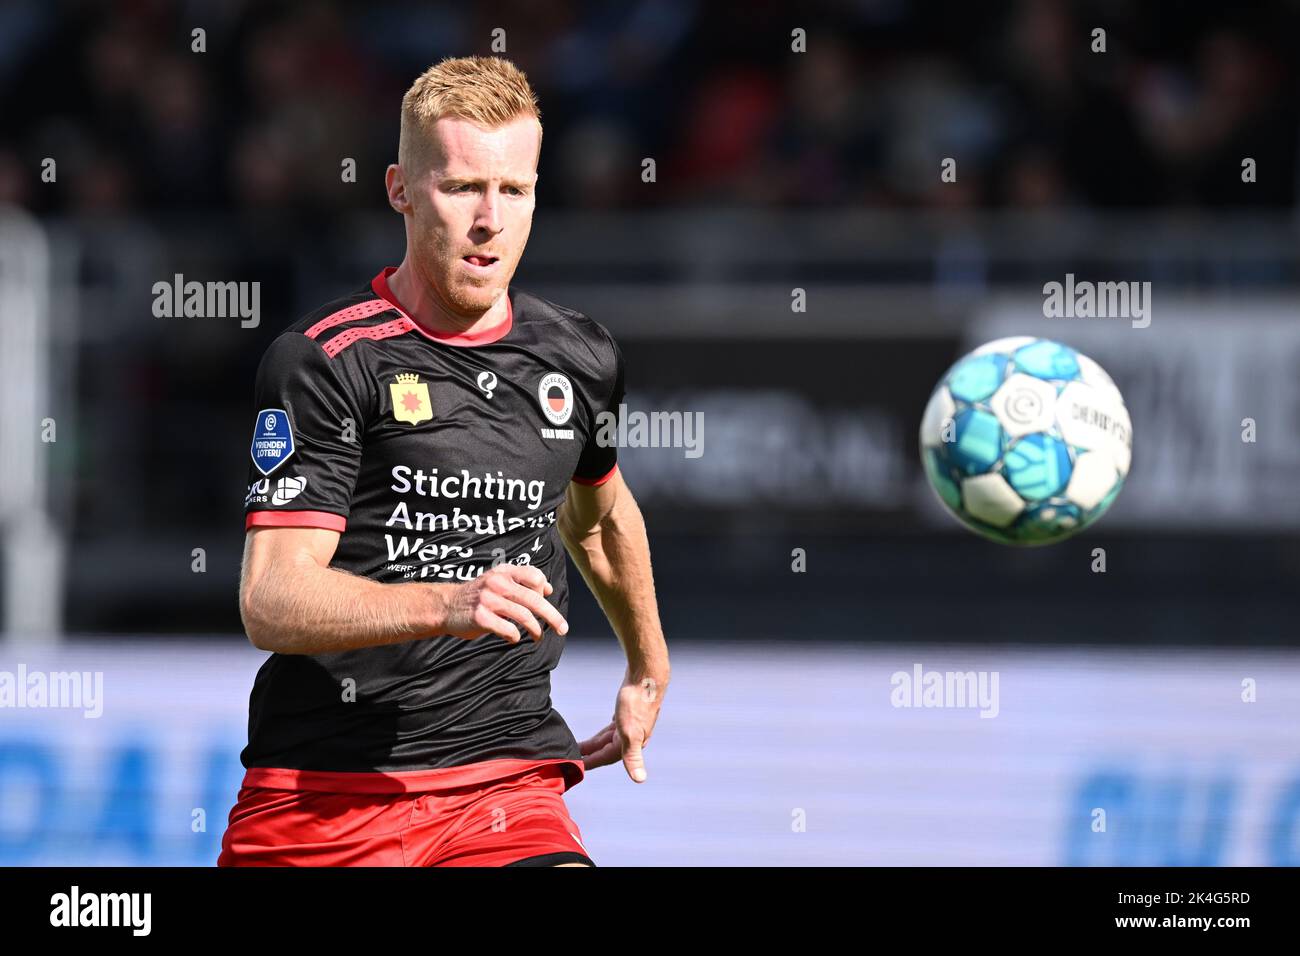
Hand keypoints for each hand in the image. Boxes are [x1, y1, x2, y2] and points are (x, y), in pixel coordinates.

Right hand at [435, 564, 567, 643]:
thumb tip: (548, 589)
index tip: (547, 599)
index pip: (535, 576)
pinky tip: (513, 638)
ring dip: (536, 630)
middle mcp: (497, 583)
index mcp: (504, 572)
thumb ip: (521, 582)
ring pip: (524, 616)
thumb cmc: (478, 596)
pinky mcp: (481, 618)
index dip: (544, 589)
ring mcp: (489, 600)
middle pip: (534, 599)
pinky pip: (508, 629)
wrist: (447, 606)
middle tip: (563, 628)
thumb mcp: (498, 580)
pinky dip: (515, 636)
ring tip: (538, 636)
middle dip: (552, 616)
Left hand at [579, 675, 662, 782]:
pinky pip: (615, 726)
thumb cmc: (637, 703)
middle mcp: (632, 736)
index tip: (575, 767)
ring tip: (582, 746)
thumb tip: (640, 780)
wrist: (647, 676)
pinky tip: (607, 729)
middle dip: (590, 754)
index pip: (605, 758)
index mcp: (630, 743)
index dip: (590, 763)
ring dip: (597, 743)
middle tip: (572, 756)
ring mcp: (631, 723)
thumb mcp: (630, 732)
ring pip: (609, 738)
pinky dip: (608, 731)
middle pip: (606, 749)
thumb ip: (632, 757)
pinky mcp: (629, 711)